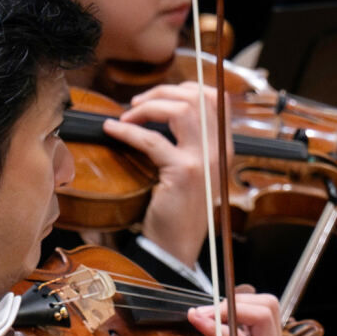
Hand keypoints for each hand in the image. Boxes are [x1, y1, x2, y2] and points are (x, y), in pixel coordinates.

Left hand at [105, 83, 212, 266]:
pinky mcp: (184, 173)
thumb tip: (160, 109)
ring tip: (128, 114)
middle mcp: (219, 150)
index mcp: (223, 146)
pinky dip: (128, 130)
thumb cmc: (178, 210)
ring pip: (181, 109)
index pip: (213, 98)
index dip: (184, 88)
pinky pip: (153, 140)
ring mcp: (204, 160)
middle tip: (136, 103)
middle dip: (161, 92)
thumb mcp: (192, 170)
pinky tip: (112, 129)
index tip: (158, 96)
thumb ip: (187, 142)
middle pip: (197, 97)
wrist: (176, 247)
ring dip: (148, 106)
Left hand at [187, 288, 285, 335]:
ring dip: (227, 309)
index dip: (237, 299)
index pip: (264, 307)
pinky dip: (220, 329)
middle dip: (234, 300)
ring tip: (201, 317)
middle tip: (204, 311)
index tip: (208, 307)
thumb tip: (205, 310)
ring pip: (263, 315)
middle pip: (269, 305)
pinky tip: (203, 328)